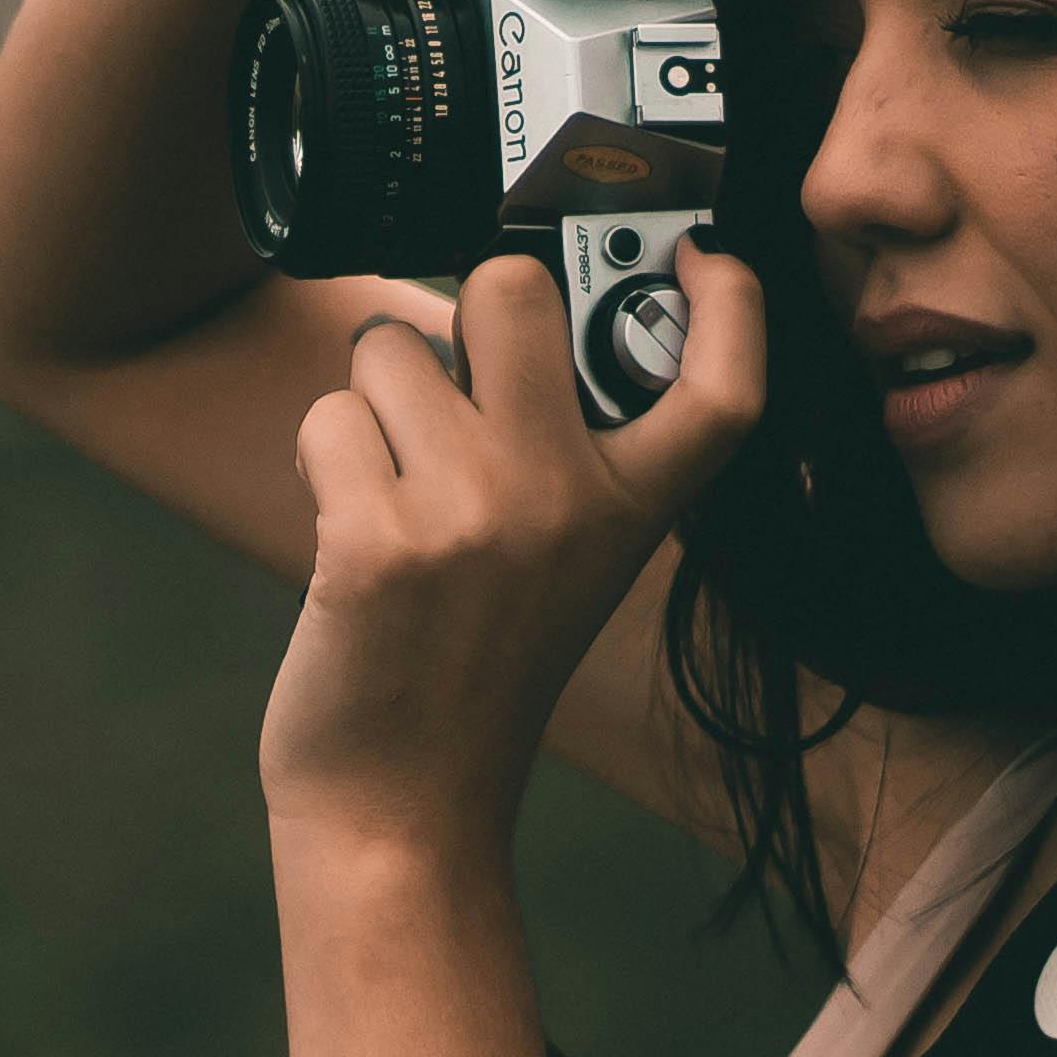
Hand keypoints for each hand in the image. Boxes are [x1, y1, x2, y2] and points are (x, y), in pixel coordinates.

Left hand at [262, 239, 770, 860]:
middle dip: (466, 301)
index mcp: (632, 509)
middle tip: (455, 373)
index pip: (723, 388)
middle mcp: (565, 500)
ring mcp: (471, 514)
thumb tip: (516, 309)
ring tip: (394, 488)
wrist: (404, 803)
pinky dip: (324, 460)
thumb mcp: (572, 564)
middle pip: (514, 288)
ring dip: (374, 400)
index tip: (703, 253)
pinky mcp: (373, 540)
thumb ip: (572, 454)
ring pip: (389, 346)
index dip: (732, 304)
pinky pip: (329, 417)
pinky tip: (349, 532)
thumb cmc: (474, 669)